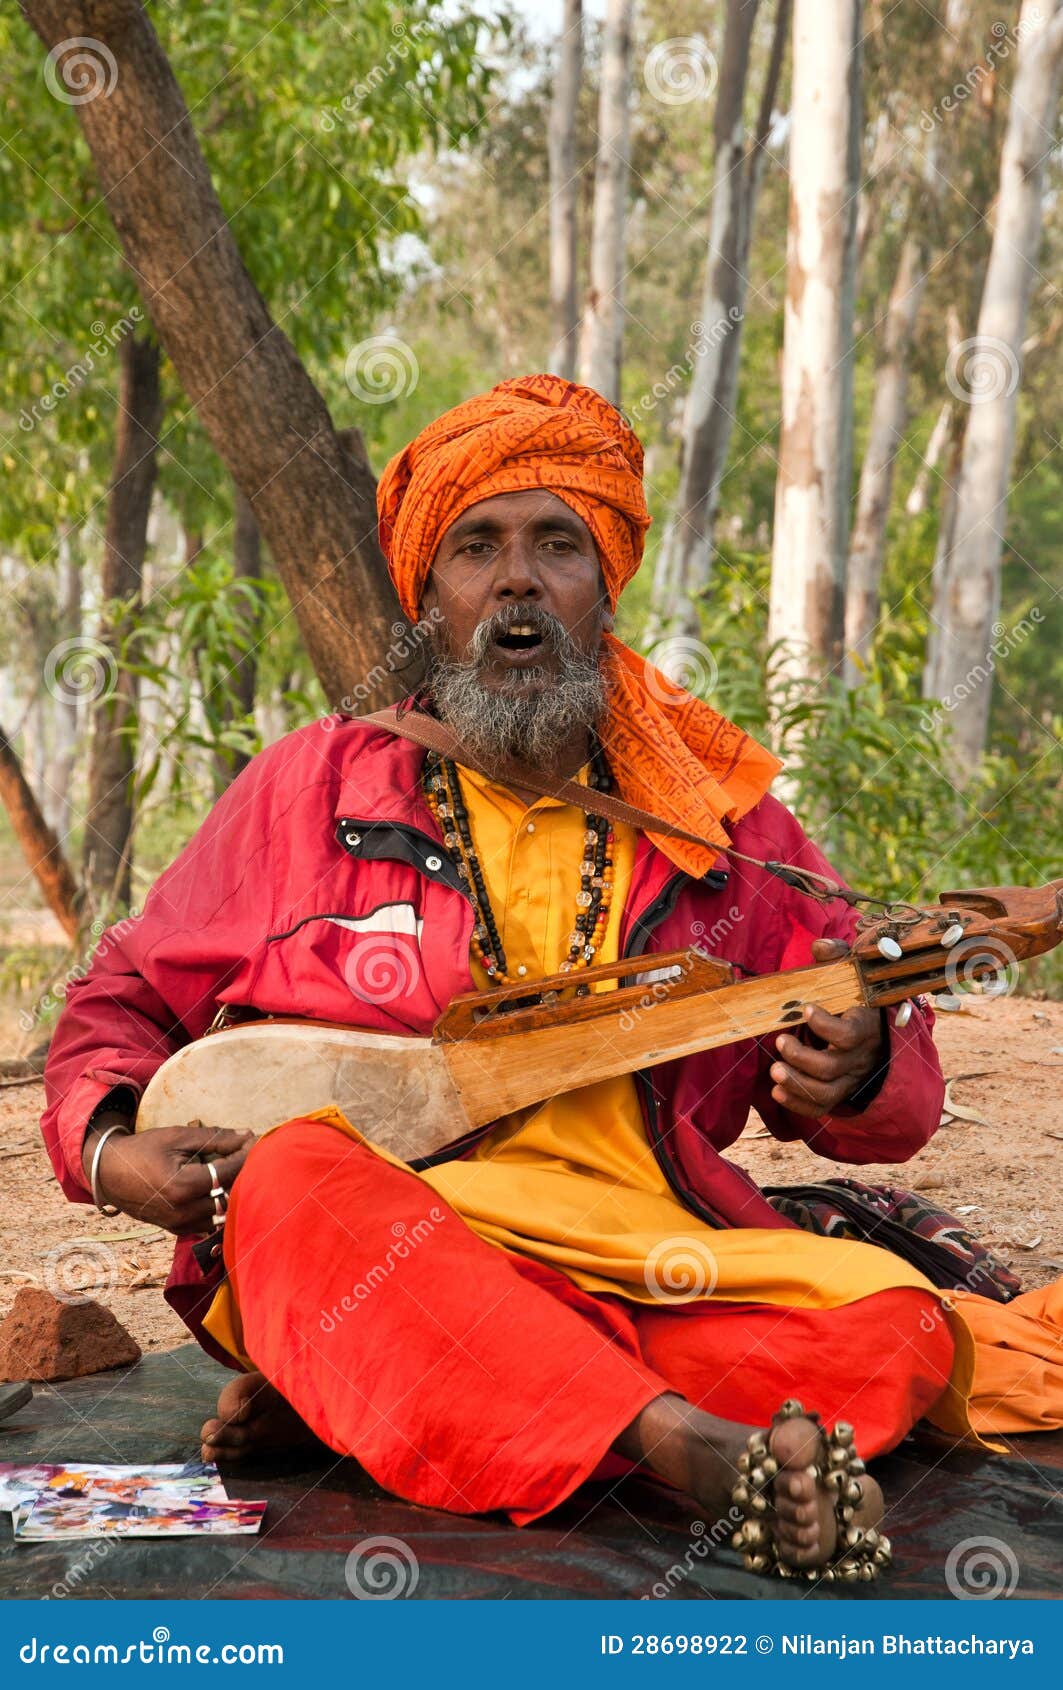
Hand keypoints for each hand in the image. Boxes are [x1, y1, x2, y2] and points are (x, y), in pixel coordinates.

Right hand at [82, 1119, 253, 1234]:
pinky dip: (218, 1204)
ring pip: (222, 1212)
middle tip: (249, 1154)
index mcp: (182, 1187)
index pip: (228, 1172)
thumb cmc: (143, 1150)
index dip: (245, 1155)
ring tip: (235, 1169)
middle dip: (243, 1173)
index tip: (254, 1140)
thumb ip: (215, 1138)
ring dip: (232, 1190)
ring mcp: (180, 1225)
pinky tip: (219, 1186)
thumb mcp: (177, 1137)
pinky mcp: (177, 1230)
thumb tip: (247, 1136)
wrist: (109, 1173)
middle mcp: (183, 1212)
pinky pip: (209, 1221)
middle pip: (230, 1194)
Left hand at [769, 937, 885, 1117]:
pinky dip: (798, 1104)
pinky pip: (821, 1108)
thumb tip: (819, 946)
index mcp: (863, 1026)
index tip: (806, 1010)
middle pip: (832, 1067)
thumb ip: (836, 956)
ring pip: (826, 1092)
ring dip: (798, 1084)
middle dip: (803, 1058)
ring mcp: (848, 1078)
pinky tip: (777, 1091)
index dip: (827, 1026)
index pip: (850, 1034)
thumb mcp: (849, 972)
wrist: (874, 1031)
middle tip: (780, 1041)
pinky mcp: (837, 1091)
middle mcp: (858, 1057)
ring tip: (775, 1070)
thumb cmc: (853, 998)